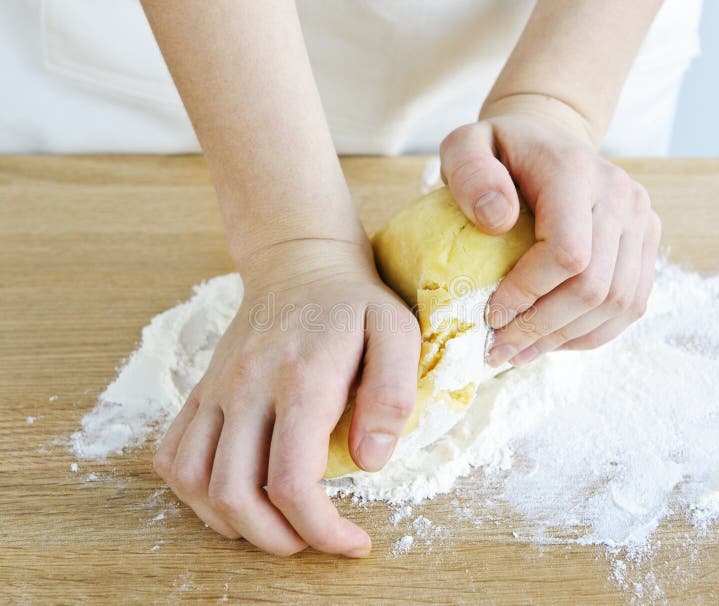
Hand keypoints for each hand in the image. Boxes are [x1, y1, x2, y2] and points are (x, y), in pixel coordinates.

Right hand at [153, 239, 419, 556]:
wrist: (298, 261)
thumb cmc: (353, 301)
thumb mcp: (396, 330)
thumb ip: (392, 394)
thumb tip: (370, 461)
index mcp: (301, 380)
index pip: (293, 481)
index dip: (322, 530)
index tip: (353, 543)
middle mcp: (247, 388)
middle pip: (235, 495)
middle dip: (276, 541)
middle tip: (313, 541)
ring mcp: (217, 389)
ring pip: (193, 482)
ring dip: (230, 523)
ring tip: (273, 525)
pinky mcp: (201, 390)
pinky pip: (171, 454)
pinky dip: (192, 491)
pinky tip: (230, 494)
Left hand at [440, 94, 660, 365]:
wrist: (545, 140)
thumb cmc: (498, 151)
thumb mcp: (464, 147)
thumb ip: (469, 174)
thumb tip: (498, 222)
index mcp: (575, 173)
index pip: (568, 252)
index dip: (529, 294)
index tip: (490, 314)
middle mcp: (620, 196)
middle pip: (595, 286)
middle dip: (542, 328)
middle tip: (497, 349)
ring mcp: (640, 221)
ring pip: (617, 303)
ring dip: (565, 338)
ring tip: (519, 352)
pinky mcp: (645, 244)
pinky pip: (629, 304)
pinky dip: (589, 332)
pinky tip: (551, 341)